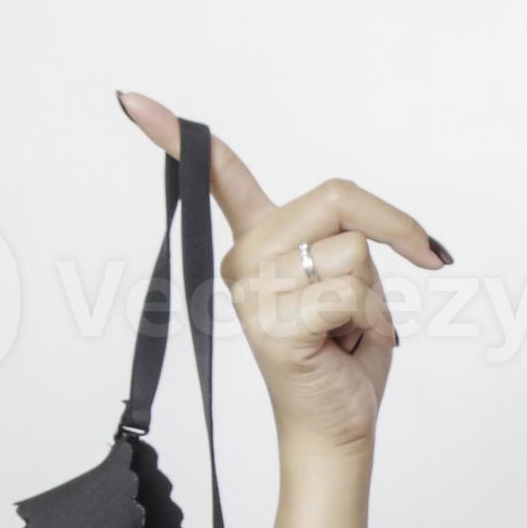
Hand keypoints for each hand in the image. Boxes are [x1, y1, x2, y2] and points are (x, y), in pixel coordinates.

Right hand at [112, 89, 448, 461]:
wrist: (338, 427)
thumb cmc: (345, 355)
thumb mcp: (353, 279)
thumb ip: (348, 238)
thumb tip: (392, 229)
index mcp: (258, 244)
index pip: (222, 176)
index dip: (179, 136)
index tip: (134, 100)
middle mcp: (245, 261)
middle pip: (336, 198)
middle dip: (392, 231)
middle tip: (384, 285)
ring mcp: (253, 292)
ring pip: (353, 251)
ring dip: (376, 294)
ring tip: (349, 328)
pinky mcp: (274, 324)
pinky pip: (350, 291)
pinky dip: (374, 321)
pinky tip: (349, 345)